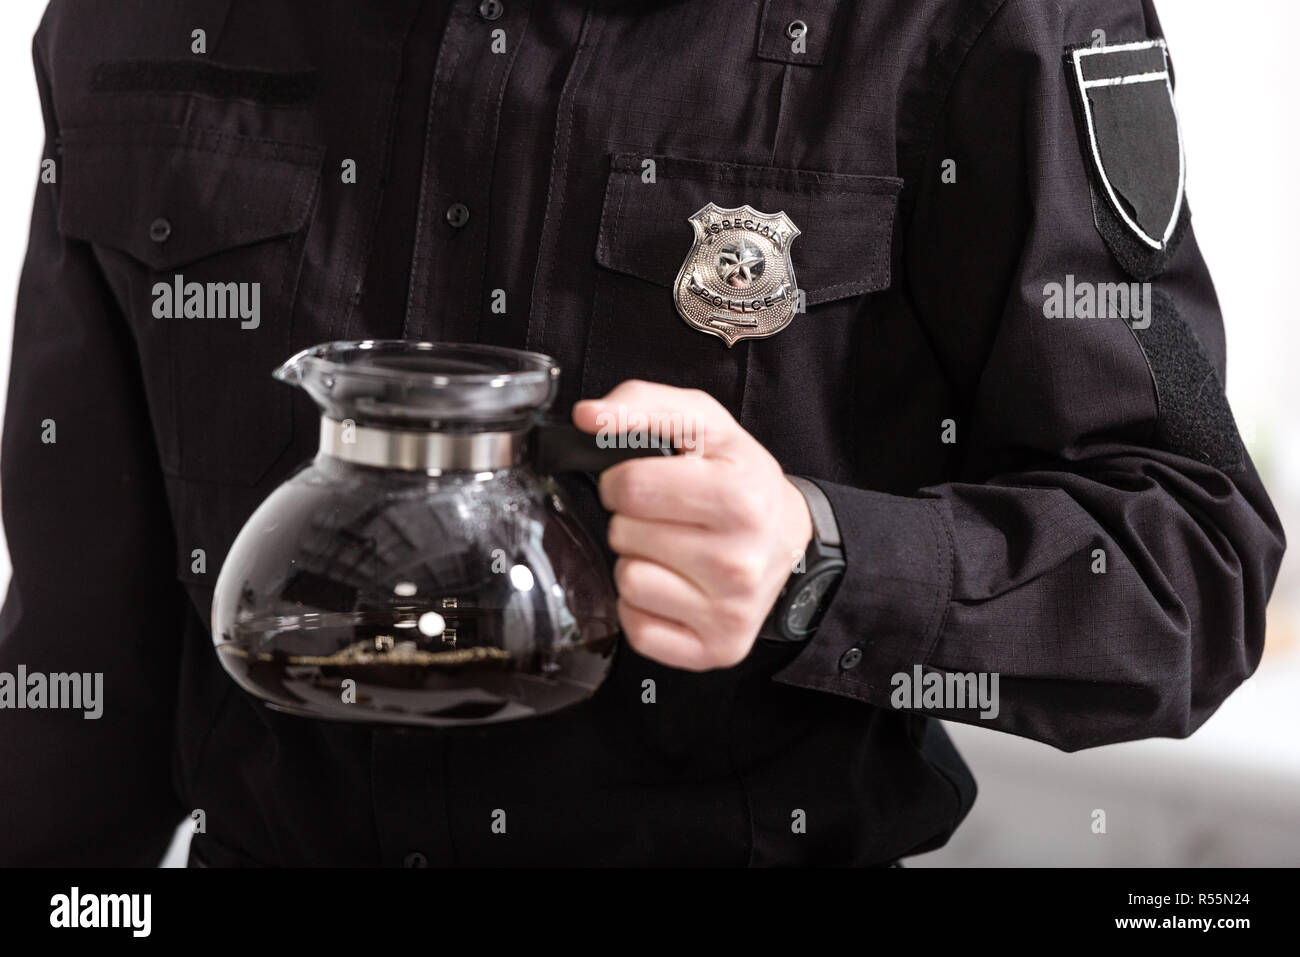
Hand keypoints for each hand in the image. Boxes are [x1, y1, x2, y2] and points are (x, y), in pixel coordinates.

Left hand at [572, 381, 813, 670]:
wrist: (788, 539)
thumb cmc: (739, 480)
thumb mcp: (703, 424)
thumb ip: (642, 405)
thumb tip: (588, 416)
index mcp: (739, 497)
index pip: (629, 486)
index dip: (623, 478)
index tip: (645, 481)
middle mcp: (739, 561)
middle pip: (623, 534)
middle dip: (632, 520)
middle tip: (668, 517)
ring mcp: (729, 612)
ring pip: (627, 581)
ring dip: (638, 562)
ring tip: (673, 551)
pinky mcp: (715, 649)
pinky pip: (636, 628)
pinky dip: (644, 607)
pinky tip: (675, 587)